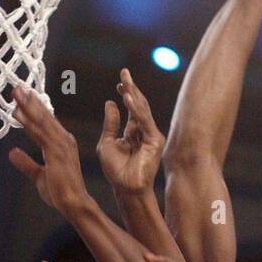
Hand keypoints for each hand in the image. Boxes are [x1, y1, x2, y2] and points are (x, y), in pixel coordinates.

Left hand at [9, 88, 89, 216]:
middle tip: (17, 87)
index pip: (45, 122)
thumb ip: (26, 163)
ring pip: (41, 120)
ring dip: (27, 106)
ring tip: (16, 92)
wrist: (74, 204)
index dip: (33, 109)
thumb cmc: (61, 192)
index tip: (22, 97)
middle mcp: (63, 140)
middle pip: (44, 116)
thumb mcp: (39, 175)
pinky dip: (28, 122)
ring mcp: (61, 144)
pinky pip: (39, 133)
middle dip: (30, 101)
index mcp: (61, 143)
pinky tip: (18, 113)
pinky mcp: (56, 151)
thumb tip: (12, 152)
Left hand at [96, 68, 164, 194]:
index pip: (131, 108)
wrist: (125, 189)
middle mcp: (143, 132)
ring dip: (133, 95)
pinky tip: (128, 98)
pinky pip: (145, 121)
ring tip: (124, 82)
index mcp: (133, 132)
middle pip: (138, 105)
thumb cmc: (116, 171)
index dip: (125, 94)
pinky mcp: (155, 142)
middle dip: (131, 88)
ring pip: (142, 111)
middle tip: (124, 72)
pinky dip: (136, 109)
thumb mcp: (106, 142)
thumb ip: (110, 123)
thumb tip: (110, 102)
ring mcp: (151, 136)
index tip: (118, 83)